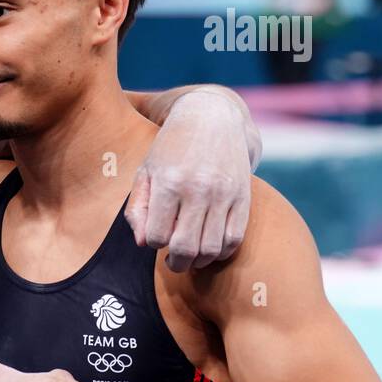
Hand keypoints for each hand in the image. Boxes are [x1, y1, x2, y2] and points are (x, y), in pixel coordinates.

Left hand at [126, 89, 252, 271]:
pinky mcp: (243, 196)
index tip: (155, 238)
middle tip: (173, 262)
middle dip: (176, 263)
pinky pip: (234, 238)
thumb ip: (138, 208)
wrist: (212, 118)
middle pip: (185, 247)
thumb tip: (142, 244)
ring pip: (211, 248)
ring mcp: (223, 193)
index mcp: (168, 182)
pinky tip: (211, 249)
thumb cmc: (170, 149)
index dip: (153, 244)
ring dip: (199, 261)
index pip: (157, 236)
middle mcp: (197, 189)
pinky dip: (222, 252)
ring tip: (191, 258)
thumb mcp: (146, 171)